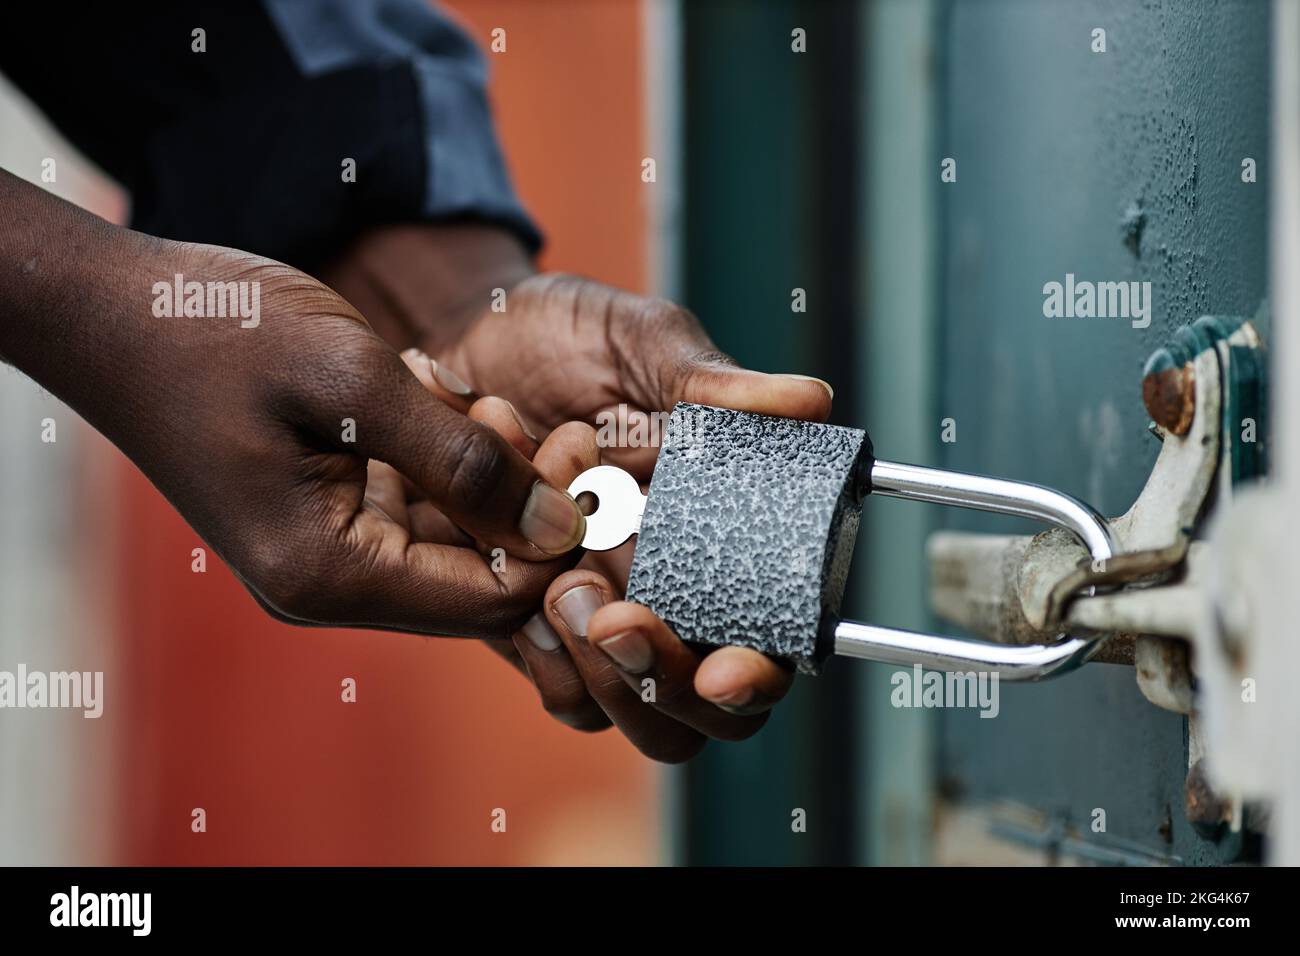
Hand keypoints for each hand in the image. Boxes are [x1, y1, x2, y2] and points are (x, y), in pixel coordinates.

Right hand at [0, 178, 585, 638]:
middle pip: (478, 573)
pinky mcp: (323, 518)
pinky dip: (439, 456)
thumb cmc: (218, 334)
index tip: (580, 449)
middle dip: (522, 496)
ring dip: (480, 468)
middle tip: (539, 416)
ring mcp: (323, 556)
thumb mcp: (354, 382)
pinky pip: (416, 507)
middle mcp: (328, 585)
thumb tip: (561, 527)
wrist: (116, 312)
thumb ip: (463, 461)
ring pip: (452, 537)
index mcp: (330, 573)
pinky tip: (430, 395)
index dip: (554, 538)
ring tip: (468, 393)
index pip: (492, 600)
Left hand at [364, 362, 797, 762]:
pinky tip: (518, 579)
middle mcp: (677, 591)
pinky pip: (555, 687)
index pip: (771, 642)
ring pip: (623, 711)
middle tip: (612, 615)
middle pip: (699, 714)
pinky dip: (540, 652)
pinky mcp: (535, 622)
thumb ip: (714, 382)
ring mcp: (605, 616)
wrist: (470, 338)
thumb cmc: (569, 338)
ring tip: (560, 578)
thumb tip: (812, 401)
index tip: (725, 666)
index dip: (759, 674)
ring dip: (598, 670)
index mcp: (730, 534)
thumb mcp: (643, 344)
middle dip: (663, 682)